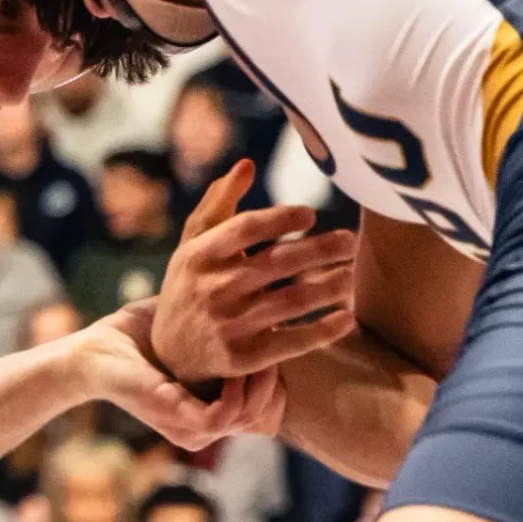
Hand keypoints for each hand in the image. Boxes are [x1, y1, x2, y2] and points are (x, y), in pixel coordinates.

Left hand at [72, 302, 284, 450]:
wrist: (92, 352)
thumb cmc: (138, 335)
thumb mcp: (189, 320)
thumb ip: (222, 308)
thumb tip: (257, 270)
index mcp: (210, 406)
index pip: (267, 408)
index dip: (279, 378)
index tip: (285, 341)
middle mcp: (205, 425)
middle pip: (267, 416)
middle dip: (278, 380)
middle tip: (282, 343)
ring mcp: (193, 429)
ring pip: (252, 417)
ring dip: (262, 383)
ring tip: (262, 350)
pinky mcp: (179, 421)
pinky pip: (225, 416)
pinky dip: (236, 391)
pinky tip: (235, 366)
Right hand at [151, 159, 357, 382]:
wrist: (171, 352)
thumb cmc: (192, 285)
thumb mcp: (194, 244)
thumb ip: (218, 203)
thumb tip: (247, 164)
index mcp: (200, 255)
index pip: (246, 229)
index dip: (281, 218)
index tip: (310, 214)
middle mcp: (213, 289)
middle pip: (277, 264)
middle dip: (319, 250)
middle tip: (350, 241)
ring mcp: (229, 325)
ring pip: (291, 302)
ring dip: (328, 287)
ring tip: (352, 276)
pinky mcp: (244, 357)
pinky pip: (292, 342)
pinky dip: (323, 331)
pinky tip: (348, 318)